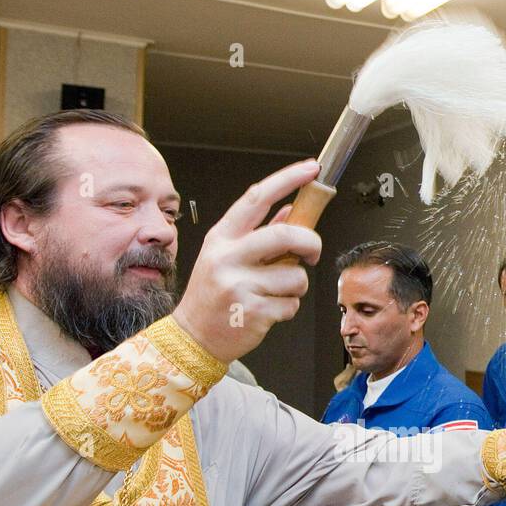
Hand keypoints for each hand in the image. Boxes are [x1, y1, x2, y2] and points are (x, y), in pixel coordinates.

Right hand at [173, 160, 321, 361]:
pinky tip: (267, 311)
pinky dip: (288, 308)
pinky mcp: (254, 312)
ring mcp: (240, 285)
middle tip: (312, 252)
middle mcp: (228, 257)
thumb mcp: (226, 256)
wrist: (193, 336)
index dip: (288, 179)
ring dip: (295, 286)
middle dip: (310, 242)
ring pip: (296, 276)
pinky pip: (292, 304)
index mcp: (221, 237)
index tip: (312, 169)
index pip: (257, 197)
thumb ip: (258, 234)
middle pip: (285, 235)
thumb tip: (290, 211)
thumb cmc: (212, 295)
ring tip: (273, 293)